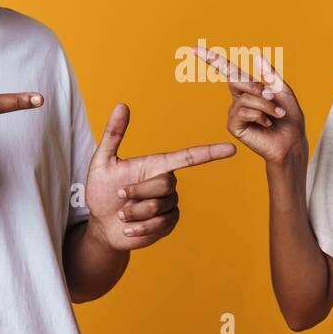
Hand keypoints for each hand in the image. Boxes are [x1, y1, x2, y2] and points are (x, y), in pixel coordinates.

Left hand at [85, 103, 236, 249]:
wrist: (101, 225)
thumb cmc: (101, 191)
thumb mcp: (102, 162)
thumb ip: (113, 134)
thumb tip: (122, 105)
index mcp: (157, 164)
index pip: (188, 157)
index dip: (210, 153)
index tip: (231, 149)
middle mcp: (167, 183)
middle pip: (165, 184)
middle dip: (138, 192)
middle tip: (120, 196)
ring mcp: (169, 205)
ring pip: (159, 207)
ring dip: (133, 212)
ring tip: (122, 214)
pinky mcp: (167, 224)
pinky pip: (158, 226)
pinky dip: (138, 228)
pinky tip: (128, 228)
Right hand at [192, 44, 305, 165]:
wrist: (292, 141)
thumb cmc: (289, 117)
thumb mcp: (283, 90)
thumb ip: (269, 74)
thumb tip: (256, 55)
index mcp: (248, 87)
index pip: (227, 70)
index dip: (210, 58)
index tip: (193, 48)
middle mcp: (238, 98)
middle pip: (236, 80)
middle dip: (258, 88)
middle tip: (274, 99)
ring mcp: (234, 112)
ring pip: (245, 99)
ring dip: (266, 106)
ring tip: (277, 115)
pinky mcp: (234, 126)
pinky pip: (243, 112)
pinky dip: (259, 116)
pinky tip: (266, 124)